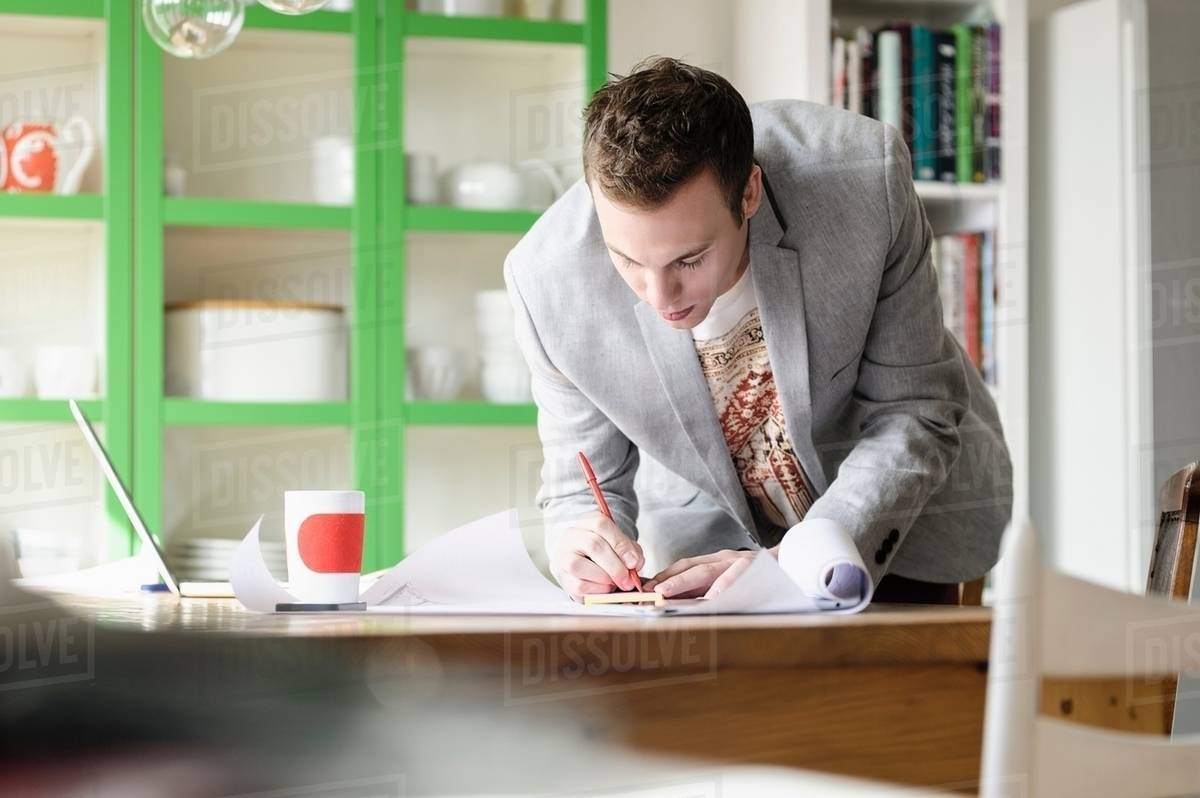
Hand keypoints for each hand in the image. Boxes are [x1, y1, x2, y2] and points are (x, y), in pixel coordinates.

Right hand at [549, 511, 644, 601]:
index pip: (601, 525)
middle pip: (593, 545)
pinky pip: (578, 585)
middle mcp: (572, 536)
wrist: (585, 563)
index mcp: (588, 522)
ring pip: (579, 565)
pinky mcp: (563, 578)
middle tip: (628, 580)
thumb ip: (631, 551)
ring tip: (614, 583)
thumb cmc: (606, 553)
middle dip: (615, 566)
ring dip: (603, 578)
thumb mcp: (621, 546)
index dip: (620, 544)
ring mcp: (563, 556)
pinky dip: (596, 589)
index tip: (634, 562)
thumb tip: (635, 563)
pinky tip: (604, 588)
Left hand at [643, 546, 777, 598]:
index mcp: (716, 561)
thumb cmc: (758, 577)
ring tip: (669, 594)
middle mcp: (725, 559)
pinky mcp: (756, 568)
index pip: (685, 566)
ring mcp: (741, 562)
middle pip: (693, 567)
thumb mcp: (730, 579)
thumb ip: (709, 588)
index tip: (645, 588)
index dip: (665, 576)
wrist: (795, 561)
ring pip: (710, 571)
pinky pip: (737, 577)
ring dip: (687, 582)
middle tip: (653, 592)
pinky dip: (724, 587)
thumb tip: (677, 603)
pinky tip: (713, 599)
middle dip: (670, 580)